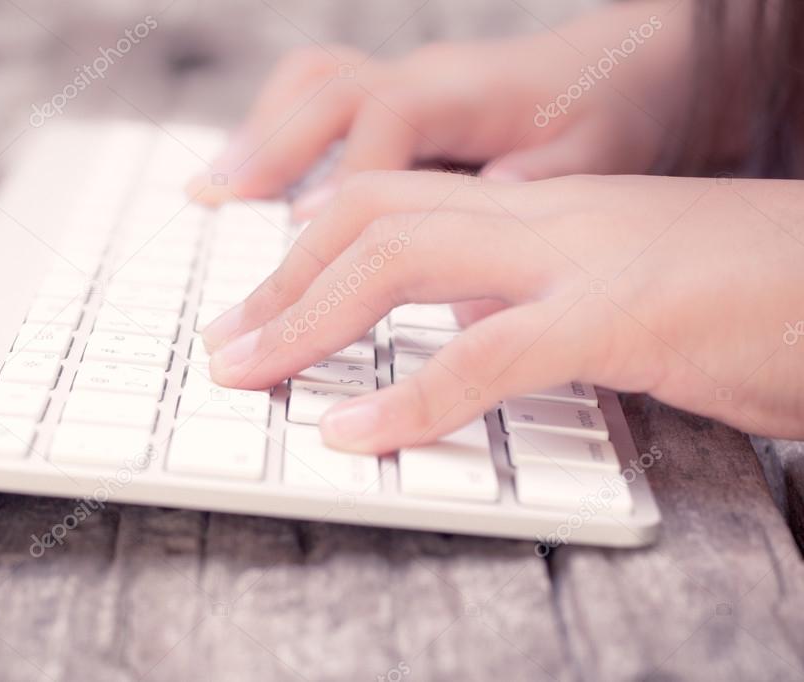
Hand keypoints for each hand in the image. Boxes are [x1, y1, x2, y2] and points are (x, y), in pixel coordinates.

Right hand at [186, 0, 692, 219]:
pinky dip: (278, 134)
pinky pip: (322, 99)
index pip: (385, 122)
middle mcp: (426, 77)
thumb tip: (485, 222)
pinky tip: (257, 178)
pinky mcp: (402, 100)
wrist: (635, 66)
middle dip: (267, 157)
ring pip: (312, 87)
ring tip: (212, 193)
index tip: (306, 244)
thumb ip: (545, 186)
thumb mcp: (603, 154)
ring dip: (259, 137)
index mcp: (471, 90)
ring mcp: (409, 82)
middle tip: (217, 212)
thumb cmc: (618, 111)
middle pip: (325, 99)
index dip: (343, 182)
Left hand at [202, 172, 803, 450]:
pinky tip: (352, 434)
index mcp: (544, 213)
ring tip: (246, 374)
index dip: (311, 250)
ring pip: (405, 261)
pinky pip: (491, 354)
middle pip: (374, 216)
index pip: (396, 204)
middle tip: (225, 345)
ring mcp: (585, 257)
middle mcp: (549, 218)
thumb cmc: (760, 299)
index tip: (260, 307)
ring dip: (308, 320)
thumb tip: (467, 334)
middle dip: (282, 280)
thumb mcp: (621, 299)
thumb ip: (538, 307)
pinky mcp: (627, 315)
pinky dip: (412, 398)